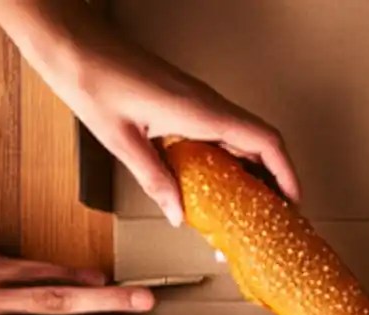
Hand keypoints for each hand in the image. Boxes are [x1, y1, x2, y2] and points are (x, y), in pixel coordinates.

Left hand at [44, 24, 298, 224]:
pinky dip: (228, 161)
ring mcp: (198, 102)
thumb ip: (155, 180)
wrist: (73, 44)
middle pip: (259, 144)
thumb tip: (178, 214)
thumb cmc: (93, 79)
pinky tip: (215, 185)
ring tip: (248, 209)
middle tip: (273, 216)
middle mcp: (207, 104)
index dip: (286, 172)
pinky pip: (220, 134)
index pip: (264, 141)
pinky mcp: (184, 103)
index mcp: (201, 112)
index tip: (295, 200)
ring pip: (241, 139)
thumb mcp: (122, 140)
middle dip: (273, 180)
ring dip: (251, 172)